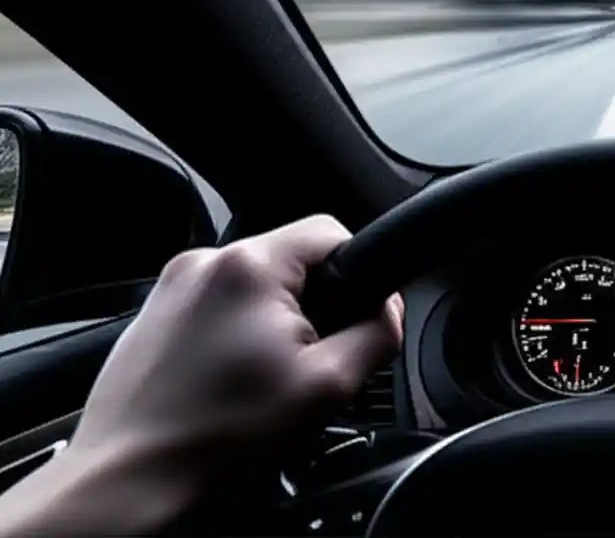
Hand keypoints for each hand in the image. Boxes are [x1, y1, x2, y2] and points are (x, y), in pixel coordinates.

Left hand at [0, 215, 402, 535]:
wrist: (131, 478)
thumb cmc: (218, 436)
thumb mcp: (327, 387)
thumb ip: (376, 334)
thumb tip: (388, 311)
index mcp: (249, 266)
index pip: (332, 232)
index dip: (359, 275)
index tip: (356, 320)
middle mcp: (204, 262)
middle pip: (292, 262)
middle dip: (313, 307)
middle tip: (306, 366)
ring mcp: (171, 288)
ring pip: (255, 288)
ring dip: (273, 324)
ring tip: (262, 380)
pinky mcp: (153, 315)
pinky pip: (218, 309)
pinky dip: (235, 337)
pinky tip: (230, 384)